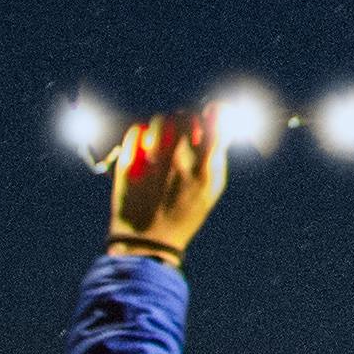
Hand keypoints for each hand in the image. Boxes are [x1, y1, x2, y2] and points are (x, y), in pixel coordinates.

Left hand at [105, 108, 225, 258]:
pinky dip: (141, 133)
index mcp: (204, 168)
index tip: (212, 114)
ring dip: (164, 124)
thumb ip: (217, 157)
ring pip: (161, 120)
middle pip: (186, 116)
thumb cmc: (184, 215)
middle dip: (187, 119)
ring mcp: (152, 161)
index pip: (215, 120)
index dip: (215, 112)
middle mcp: (180, 161)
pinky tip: (145, 145)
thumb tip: (223, 126)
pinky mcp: (129, 163)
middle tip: (183, 129)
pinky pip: (136, 130)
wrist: (147, 241)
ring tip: (162, 138)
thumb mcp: (211, 190)